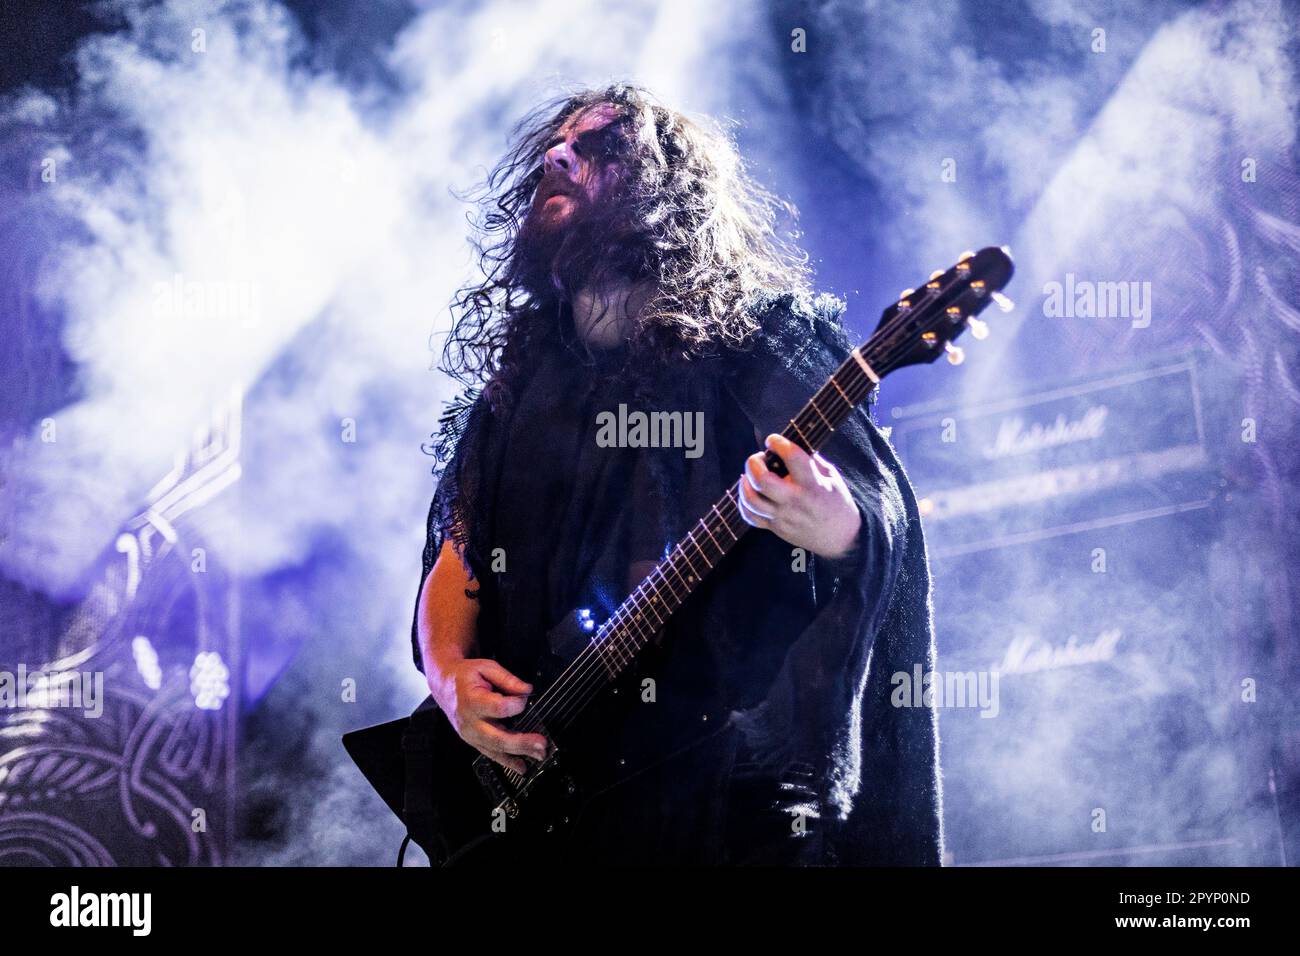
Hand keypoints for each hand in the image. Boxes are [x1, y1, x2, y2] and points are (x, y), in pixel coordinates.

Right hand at [428, 658, 549, 774]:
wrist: (444, 685)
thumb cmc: (466, 675)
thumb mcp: (486, 667)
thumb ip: (507, 679)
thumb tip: (527, 690)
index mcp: (472, 700)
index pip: (498, 708)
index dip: (516, 705)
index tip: (525, 699)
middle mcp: (470, 721)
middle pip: (498, 736)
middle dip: (522, 742)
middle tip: (541, 743)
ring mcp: (470, 734)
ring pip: (496, 748)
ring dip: (519, 753)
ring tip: (539, 754)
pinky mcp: (472, 741)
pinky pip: (490, 753)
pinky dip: (507, 761)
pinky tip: (521, 766)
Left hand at [738, 433, 861, 559]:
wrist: (841, 538)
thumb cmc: (837, 502)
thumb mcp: (831, 477)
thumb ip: (811, 461)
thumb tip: (790, 446)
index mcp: (812, 484)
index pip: (791, 457)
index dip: (778, 443)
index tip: (773, 440)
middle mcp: (795, 500)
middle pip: (762, 480)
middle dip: (754, 463)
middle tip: (758, 459)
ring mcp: (783, 516)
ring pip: (752, 499)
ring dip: (745, 482)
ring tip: (750, 475)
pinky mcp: (776, 528)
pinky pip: (750, 517)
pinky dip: (744, 503)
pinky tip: (750, 492)